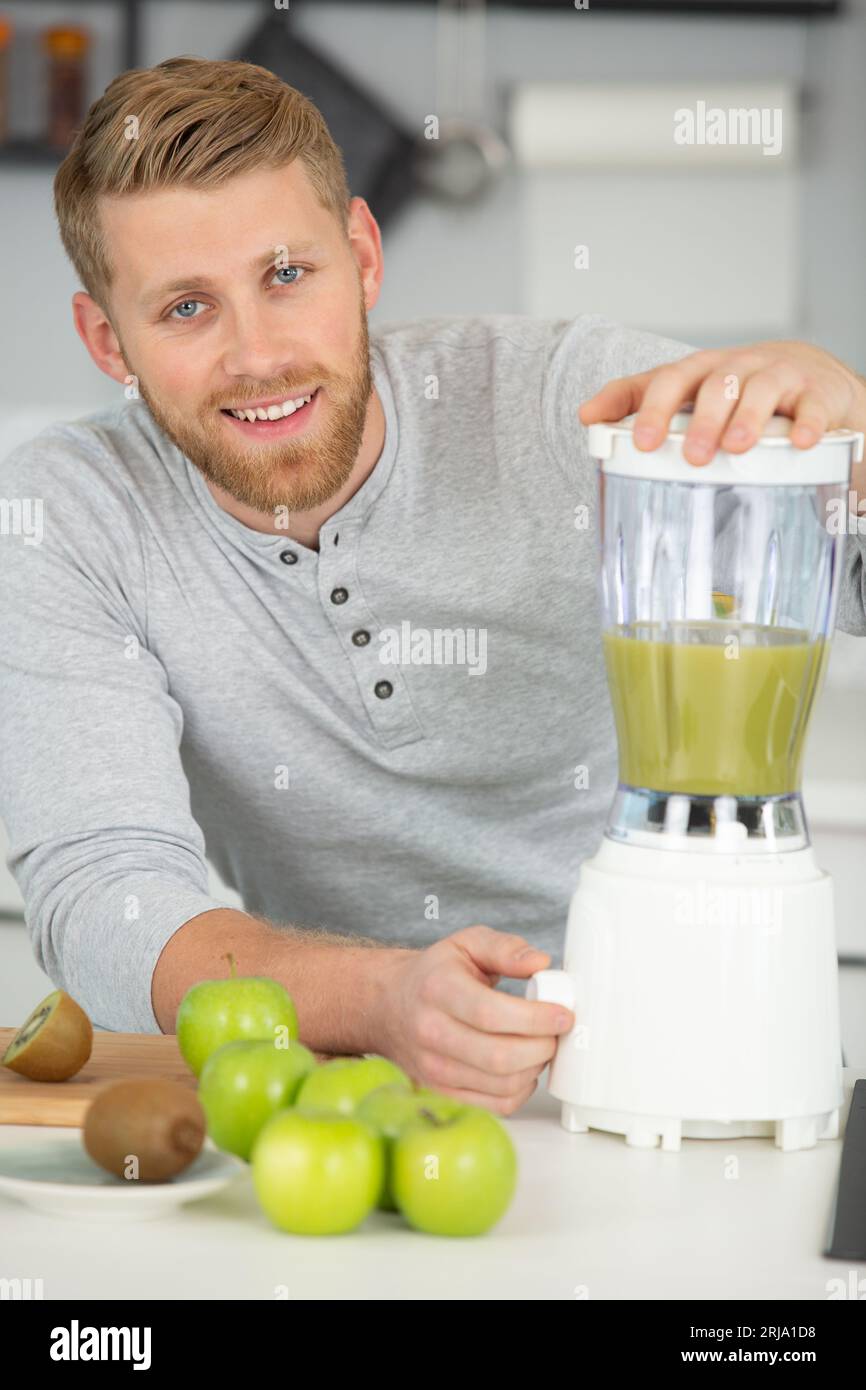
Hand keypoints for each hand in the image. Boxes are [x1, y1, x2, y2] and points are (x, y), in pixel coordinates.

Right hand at [379, 925, 573, 1115]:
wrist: (389, 1006)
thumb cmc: (434, 975)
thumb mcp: (467, 944)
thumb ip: (505, 948)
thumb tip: (539, 962)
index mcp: (438, 989)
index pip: (491, 1013)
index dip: (535, 1018)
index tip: (563, 1014)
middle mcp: (430, 1032)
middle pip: (499, 1056)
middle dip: (542, 1046)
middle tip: (556, 1031)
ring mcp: (433, 1069)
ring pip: (501, 1084)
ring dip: (535, 1067)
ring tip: (541, 1045)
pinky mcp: (442, 1092)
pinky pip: (496, 1105)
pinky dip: (521, 1089)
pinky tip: (523, 1067)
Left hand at [578, 339, 865, 495]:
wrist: (810, 379)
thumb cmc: (738, 391)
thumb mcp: (689, 393)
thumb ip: (639, 401)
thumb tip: (585, 416)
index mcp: (700, 372)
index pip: (668, 380)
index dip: (651, 408)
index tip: (640, 441)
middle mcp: (737, 368)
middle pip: (715, 384)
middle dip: (702, 419)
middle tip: (691, 455)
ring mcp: (779, 377)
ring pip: (760, 390)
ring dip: (747, 419)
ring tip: (736, 448)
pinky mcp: (818, 394)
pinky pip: (813, 406)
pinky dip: (807, 423)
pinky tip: (798, 442)